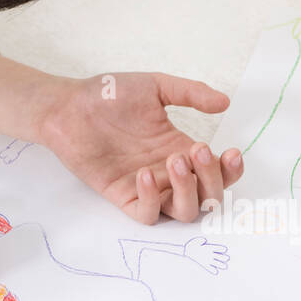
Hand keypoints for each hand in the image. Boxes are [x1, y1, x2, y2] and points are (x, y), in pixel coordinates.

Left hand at [37, 72, 244, 224]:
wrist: (69, 105)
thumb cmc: (109, 95)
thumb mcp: (155, 87)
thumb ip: (190, 93)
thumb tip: (224, 102)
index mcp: (180, 148)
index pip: (218, 171)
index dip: (231, 169)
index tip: (231, 151)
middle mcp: (168, 172)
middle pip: (209, 197)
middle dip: (212, 178)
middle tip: (198, 150)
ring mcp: (147, 186)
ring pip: (185, 212)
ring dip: (188, 191)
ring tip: (175, 160)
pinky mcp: (122, 195)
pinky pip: (148, 214)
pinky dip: (152, 200)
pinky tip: (144, 173)